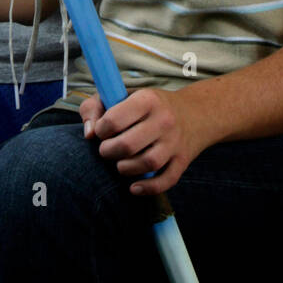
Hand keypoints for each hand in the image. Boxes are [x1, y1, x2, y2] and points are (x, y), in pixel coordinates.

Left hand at [79, 88, 203, 194]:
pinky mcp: (182, 161)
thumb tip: (88, 134)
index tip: (102, 131)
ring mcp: (175, 142)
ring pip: (147, 164)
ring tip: (120, 163)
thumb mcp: (122, 93)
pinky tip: (134, 187)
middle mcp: (164, 120)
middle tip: (106, 149)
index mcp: (147, 100)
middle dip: (108, 151)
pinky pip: (166, 180)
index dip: (100, 130)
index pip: (114, 120)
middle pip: (128, 145)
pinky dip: (148, 188)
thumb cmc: (148, 105)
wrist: (194, 112)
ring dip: (125, 169)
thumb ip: (95, 107)